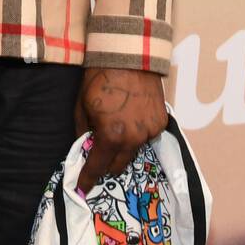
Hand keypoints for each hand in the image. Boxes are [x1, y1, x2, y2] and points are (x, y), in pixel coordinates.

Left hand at [74, 67, 166, 195]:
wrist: (129, 55)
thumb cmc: (99, 79)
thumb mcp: (82, 106)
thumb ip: (83, 131)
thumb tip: (84, 147)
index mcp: (111, 136)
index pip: (98, 167)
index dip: (88, 179)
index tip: (83, 188)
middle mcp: (134, 139)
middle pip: (119, 164)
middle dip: (107, 162)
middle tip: (100, 152)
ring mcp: (150, 131)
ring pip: (134, 150)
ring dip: (124, 146)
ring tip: (118, 125)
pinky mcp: (162, 122)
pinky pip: (147, 135)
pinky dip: (138, 131)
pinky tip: (132, 116)